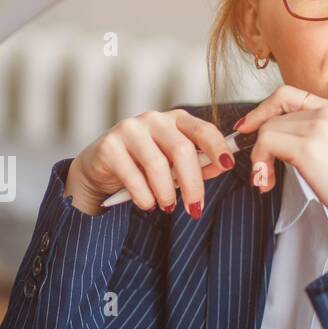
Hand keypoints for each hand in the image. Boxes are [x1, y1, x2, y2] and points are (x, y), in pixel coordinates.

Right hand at [64, 108, 237, 216]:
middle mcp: (153, 119)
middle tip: (194, 209)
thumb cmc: (142, 165)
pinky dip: (144, 196)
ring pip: (157, 164)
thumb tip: (222, 167)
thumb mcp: (173, 165)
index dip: (217, 147)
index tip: (228, 166)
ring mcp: (129, 130)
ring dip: (166, 192)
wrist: (99, 167)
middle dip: (192, 184)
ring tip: (167, 207)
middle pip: (182, 150)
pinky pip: (133, 176)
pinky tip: (147, 204)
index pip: (203, 129)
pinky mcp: (109, 146)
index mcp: (175, 120)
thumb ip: (198, 164)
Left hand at [233, 85, 327, 263]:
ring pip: (266, 131)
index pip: (287, 95)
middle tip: (263, 172)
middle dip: (260, 146)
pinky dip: (259, 164)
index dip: (262, 110)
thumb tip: (274, 137)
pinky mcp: (307, 147)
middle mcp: (327, 112)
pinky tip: (267, 182)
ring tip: (267, 180)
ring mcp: (318, 127)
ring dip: (259, 159)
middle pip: (272, 118)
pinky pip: (265, 144)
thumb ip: (312, 135)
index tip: (248, 127)